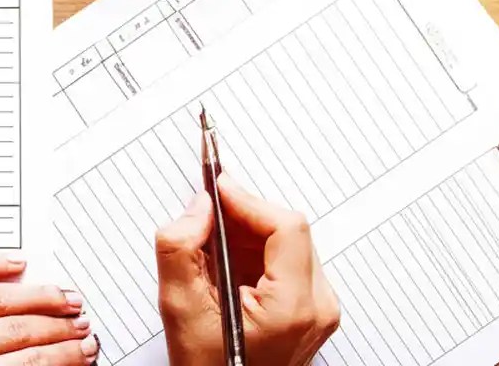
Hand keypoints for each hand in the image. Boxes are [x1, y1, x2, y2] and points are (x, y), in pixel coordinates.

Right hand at [155, 174, 339, 365]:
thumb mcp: (180, 307)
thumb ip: (179, 248)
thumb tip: (198, 209)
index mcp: (293, 307)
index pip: (285, 227)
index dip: (247, 200)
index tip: (217, 189)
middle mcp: (317, 306)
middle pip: (287, 231)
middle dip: (243, 218)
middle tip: (205, 220)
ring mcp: (318, 309)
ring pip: (287, 242)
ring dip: (247, 235)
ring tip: (211, 251)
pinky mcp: (311, 308)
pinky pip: (287, 260)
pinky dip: (255, 253)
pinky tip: (227, 268)